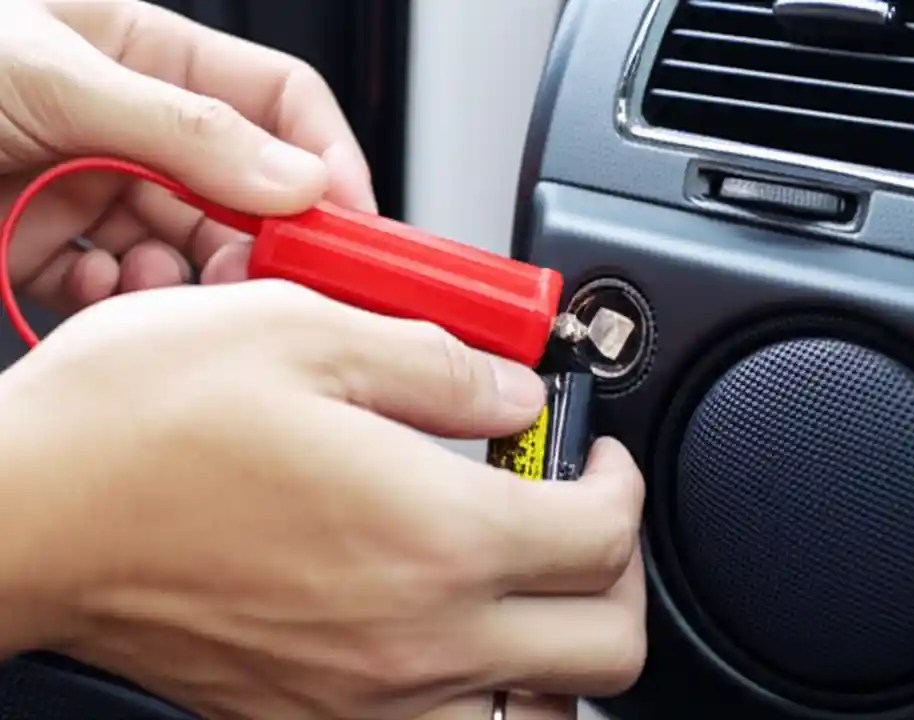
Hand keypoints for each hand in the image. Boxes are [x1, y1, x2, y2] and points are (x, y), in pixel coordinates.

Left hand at [0, 0, 375, 313]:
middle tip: (264, 276)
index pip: (277, 101)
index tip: (349, 219)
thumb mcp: (57, 78)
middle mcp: (132, 127)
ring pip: (187, 251)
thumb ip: (185, 129)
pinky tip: (93, 280)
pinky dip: (114, 298)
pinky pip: (114, 290)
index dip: (324, 157)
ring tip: (162, 281)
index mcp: (147, 57)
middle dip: (258, 238)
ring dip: (187, 277)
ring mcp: (92, 189)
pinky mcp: (49, 250)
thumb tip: (299, 178)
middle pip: (243, 190)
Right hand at [0, 281, 646, 718]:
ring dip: (559, 648)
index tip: (595, 455)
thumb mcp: (303, 331)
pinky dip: (480, 694)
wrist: (24, 517)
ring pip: (539, 712)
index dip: (620, 482)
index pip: (605, 537)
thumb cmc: (138, 425)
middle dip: (619, 571)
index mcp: (434, 535)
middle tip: (579, 514)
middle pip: (606, 645)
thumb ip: (441, 364)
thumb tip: (515, 392)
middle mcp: (415, 638)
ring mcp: (365, 700)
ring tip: (524, 581)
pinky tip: (446, 633)